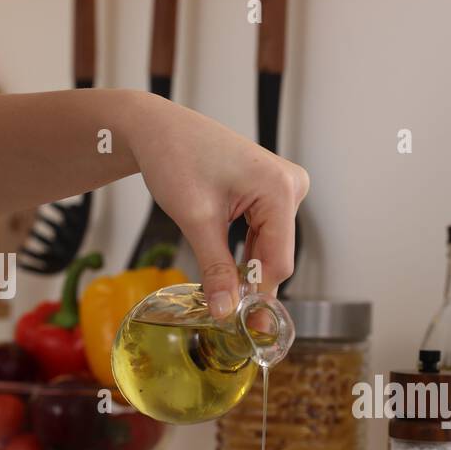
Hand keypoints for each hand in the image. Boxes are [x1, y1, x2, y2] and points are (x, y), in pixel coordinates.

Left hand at [130, 94, 309, 317]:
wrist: (159, 128)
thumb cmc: (175, 157)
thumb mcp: (195, 220)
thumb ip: (215, 268)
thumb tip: (225, 311)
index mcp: (279, 188)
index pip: (278, 261)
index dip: (257, 294)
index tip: (237, 321)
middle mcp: (291, 186)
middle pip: (276, 255)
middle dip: (250, 282)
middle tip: (223, 309)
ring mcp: (284, 187)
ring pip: (271, 247)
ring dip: (246, 268)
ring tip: (219, 286)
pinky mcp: (273, 191)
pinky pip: (265, 233)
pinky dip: (245, 251)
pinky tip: (227, 264)